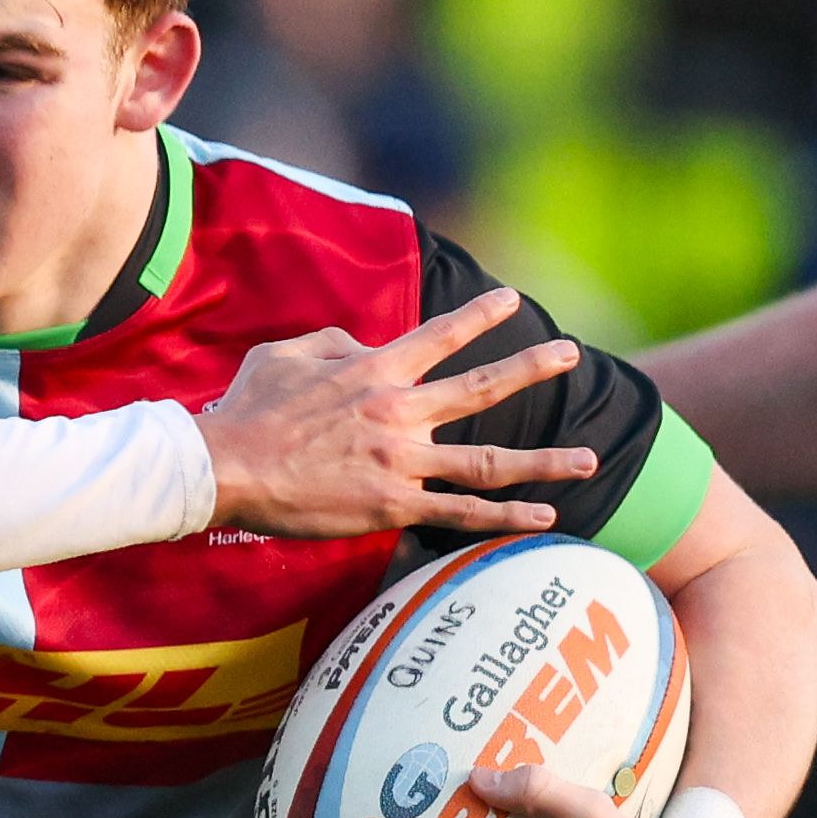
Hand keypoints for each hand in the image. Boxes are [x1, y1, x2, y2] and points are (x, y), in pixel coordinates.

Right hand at [199, 288, 596, 538]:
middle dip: (533, 369)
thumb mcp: (288, 354)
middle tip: (571, 355)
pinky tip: (544, 516)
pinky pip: (462, 513)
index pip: (441, 336)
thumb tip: (365, 344)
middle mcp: (400, 412)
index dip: (479, 316)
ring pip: (488, 462)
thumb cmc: (250, 409)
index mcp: (375, 369)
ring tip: (589, 458)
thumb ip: (336, 341)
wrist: (227, 466)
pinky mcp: (393, 506)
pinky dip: (506, 517)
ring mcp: (402, 462)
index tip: (512, 300)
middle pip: (483, 388)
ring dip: (543, 461)